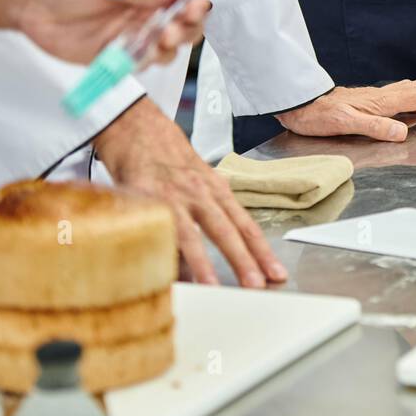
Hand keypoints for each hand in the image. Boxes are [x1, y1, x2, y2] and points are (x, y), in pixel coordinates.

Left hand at [17, 0, 209, 65]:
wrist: (29, 2)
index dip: (196, 4)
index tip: (194, 9)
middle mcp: (148, 10)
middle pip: (185, 26)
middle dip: (186, 30)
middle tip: (169, 31)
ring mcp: (136, 34)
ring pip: (169, 48)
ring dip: (168, 48)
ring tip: (156, 42)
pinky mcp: (120, 55)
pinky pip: (143, 64)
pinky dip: (145, 63)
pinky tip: (136, 56)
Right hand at [94, 98, 286, 287]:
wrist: (138, 128)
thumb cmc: (171, 160)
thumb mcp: (201, 181)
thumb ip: (215, 211)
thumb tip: (232, 242)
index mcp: (217, 192)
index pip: (246, 226)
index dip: (262, 251)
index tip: (276, 274)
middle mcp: (200, 194)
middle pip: (227, 230)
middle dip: (243, 260)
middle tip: (256, 286)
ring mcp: (172, 197)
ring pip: (191, 233)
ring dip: (203, 263)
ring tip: (213, 287)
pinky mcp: (144, 198)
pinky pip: (157, 230)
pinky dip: (162, 251)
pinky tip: (166, 272)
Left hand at [276, 79, 415, 141]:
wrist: (300, 103)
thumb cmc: (319, 115)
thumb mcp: (345, 124)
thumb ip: (374, 127)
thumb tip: (401, 132)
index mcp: (382, 102)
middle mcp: (384, 96)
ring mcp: (379, 96)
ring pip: (414, 89)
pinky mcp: (373, 99)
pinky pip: (403, 94)